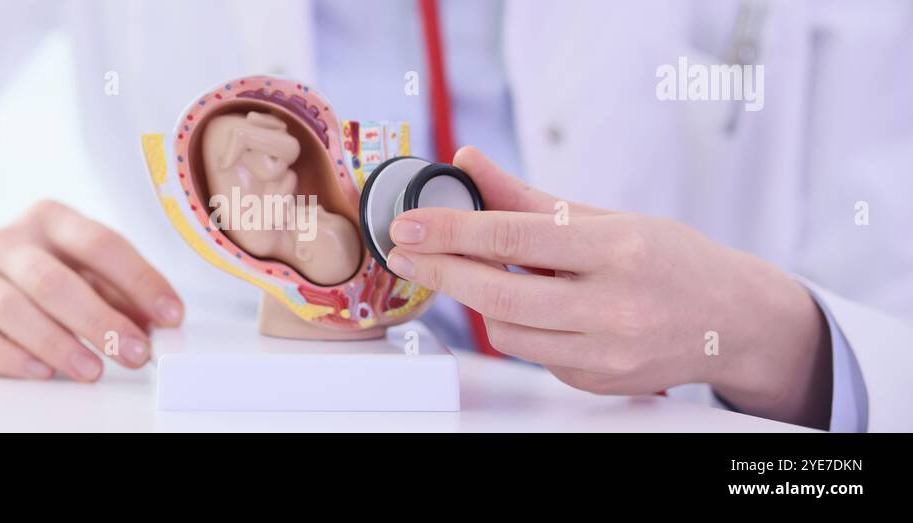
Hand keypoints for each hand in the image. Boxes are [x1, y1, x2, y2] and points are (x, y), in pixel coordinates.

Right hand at [0, 201, 183, 381]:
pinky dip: (10, 357)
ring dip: (58, 343)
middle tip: (135, 353)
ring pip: (13, 309)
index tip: (171, 315)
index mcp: (50, 220)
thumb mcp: (76, 268)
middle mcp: (8, 243)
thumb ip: (117, 292)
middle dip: (101, 320)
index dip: (140, 280)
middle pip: (54, 280)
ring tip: (93, 370)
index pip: (101, 243)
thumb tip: (158, 325)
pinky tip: (42, 372)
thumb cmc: (31, 272)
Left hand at [387, 147, 831, 427]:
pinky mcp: (596, 382)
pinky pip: (531, 353)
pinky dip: (519, 326)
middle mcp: (614, 307)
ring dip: (480, 300)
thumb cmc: (671, 260)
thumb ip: (528, 197)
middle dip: (440, 271)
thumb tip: (467, 164)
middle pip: (497, 293)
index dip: (450, 230)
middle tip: (406, 252)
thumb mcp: (607, 217)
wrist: (733, 322)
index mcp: (619, 250)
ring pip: (505, 330)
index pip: (514, 235)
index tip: (409, 225)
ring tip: (483, 272)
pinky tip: (535, 306)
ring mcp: (606, 353)